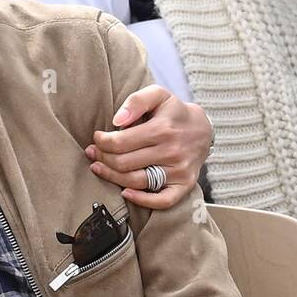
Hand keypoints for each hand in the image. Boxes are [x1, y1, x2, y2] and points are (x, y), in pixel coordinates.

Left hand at [84, 85, 212, 209]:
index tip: (96, 138)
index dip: (101, 142)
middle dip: (101, 158)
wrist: (203, 129)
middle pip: (123, 163)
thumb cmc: (173, 112)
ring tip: (98, 167)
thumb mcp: (158, 95)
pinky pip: (162, 201)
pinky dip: (141, 200)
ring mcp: (179, 170)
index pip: (119, 142)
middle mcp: (172, 151)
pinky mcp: (185, 184)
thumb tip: (117, 120)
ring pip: (136, 181)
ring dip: (111, 177)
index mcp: (162, 129)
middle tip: (93, 153)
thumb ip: (136, 101)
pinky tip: (125, 192)